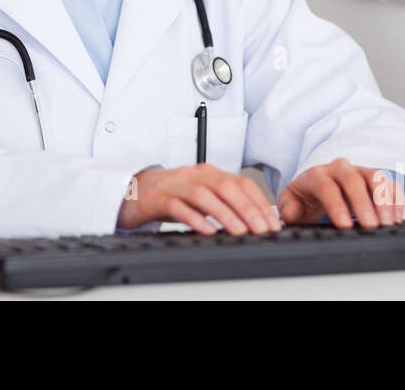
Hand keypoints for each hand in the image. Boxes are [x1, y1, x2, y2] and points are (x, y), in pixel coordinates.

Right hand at [117, 164, 282, 235]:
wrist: (131, 191)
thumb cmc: (170, 196)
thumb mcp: (199, 197)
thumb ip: (223, 204)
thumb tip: (254, 222)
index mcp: (208, 173)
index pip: (241, 183)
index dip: (260, 202)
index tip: (273, 223)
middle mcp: (194, 175)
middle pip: (226, 186)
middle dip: (248, 208)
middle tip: (262, 229)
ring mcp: (175, 185)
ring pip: (203, 195)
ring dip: (225, 214)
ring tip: (240, 231)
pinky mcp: (157, 199)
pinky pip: (178, 207)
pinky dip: (194, 218)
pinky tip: (207, 230)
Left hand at [277, 158, 403, 229]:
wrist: (315, 189)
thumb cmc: (304, 199)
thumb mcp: (290, 203)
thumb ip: (289, 208)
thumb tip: (294, 213)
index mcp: (316, 174)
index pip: (327, 187)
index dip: (337, 206)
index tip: (345, 225)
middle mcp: (339, 169)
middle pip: (353, 180)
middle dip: (363, 203)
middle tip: (370, 225)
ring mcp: (359, 171)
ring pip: (375, 178)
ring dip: (384, 200)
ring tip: (388, 223)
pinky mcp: (374, 179)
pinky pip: (389, 184)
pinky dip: (396, 200)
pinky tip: (397, 218)